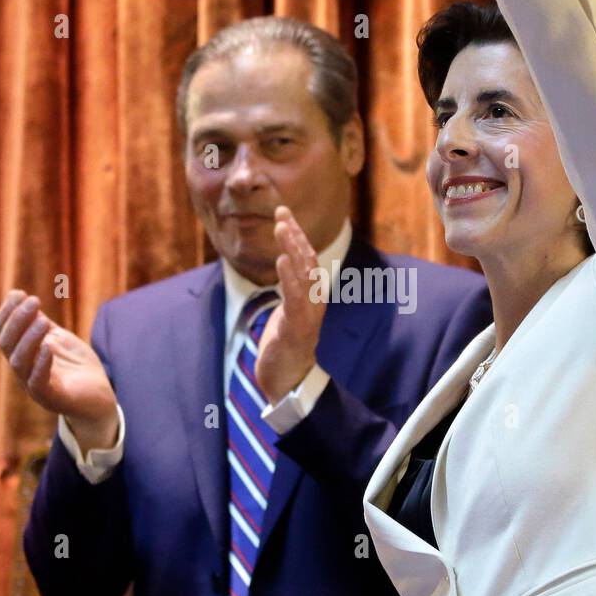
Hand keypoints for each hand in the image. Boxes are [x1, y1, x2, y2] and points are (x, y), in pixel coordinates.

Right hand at [0, 290, 118, 452]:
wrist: (100, 399)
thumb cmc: (77, 369)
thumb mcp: (58, 339)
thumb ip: (41, 324)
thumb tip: (22, 297)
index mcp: (22, 356)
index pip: (2, 334)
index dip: (7, 313)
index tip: (18, 294)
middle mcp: (23, 372)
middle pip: (7, 345)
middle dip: (18, 320)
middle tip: (33, 300)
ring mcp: (36, 387)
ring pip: (20, 362)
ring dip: (29, 338)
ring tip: (43, 320)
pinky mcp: (53, 399)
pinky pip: (39, 383)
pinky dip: (42, 363)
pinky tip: (48, 345)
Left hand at [254, 207, 326, 404]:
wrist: (289, 383)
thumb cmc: (286, 347)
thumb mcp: (287, 311)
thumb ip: (290, 288)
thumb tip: (287, 264)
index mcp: (311, 296)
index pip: (306, 259)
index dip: (296, 235)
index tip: (283, 213)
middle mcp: (314, 302)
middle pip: (307, 261)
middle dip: (295, 235)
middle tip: (282, 212)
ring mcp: (308, 315)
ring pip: (304, 275)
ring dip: (293, 249)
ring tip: (282, 229)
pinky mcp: (297, 329)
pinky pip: (296, 299)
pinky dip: (290, 278)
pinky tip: (282, 261)